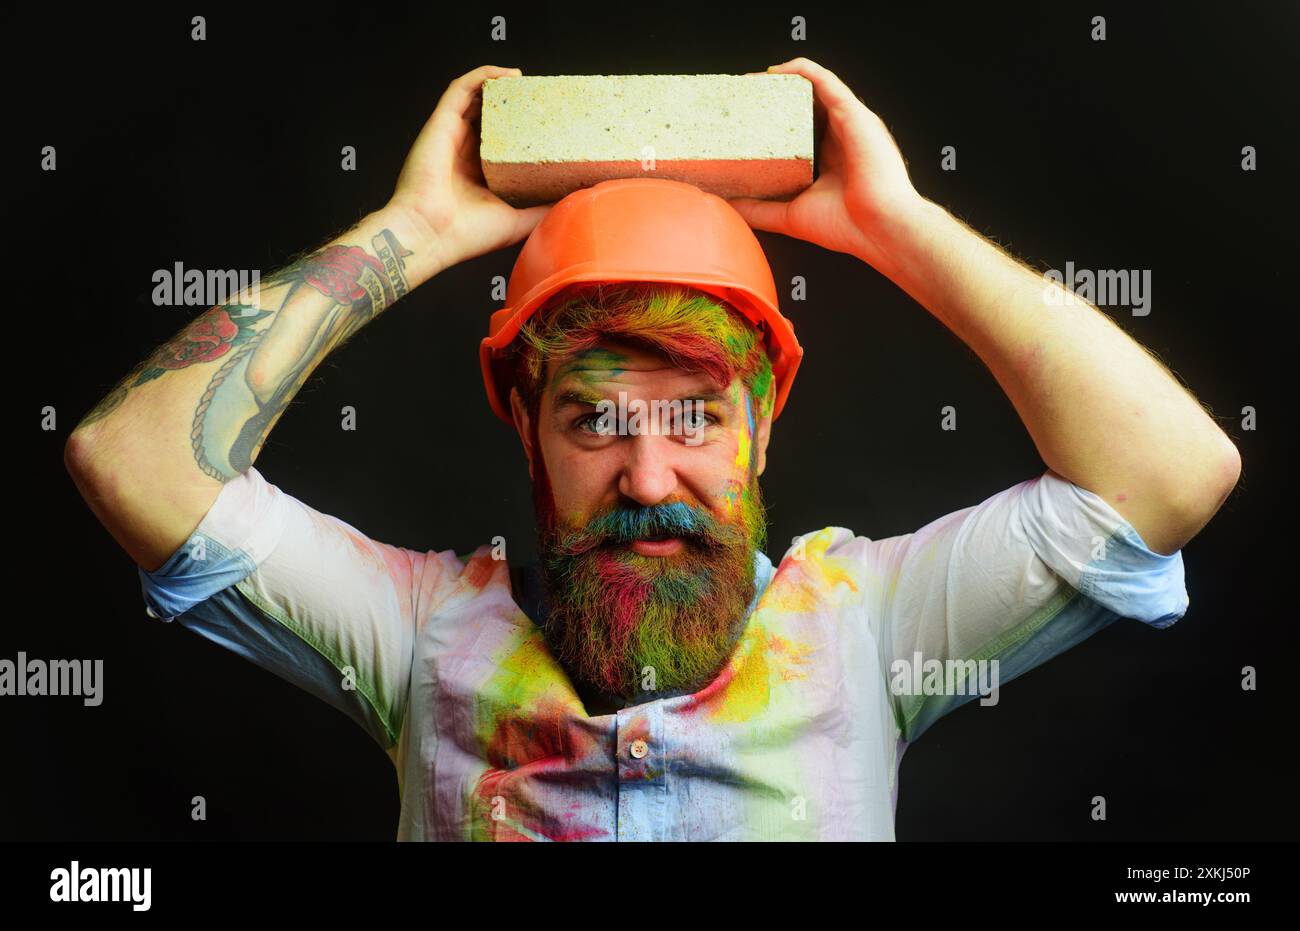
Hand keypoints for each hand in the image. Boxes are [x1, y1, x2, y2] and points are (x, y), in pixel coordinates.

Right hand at [388, 65, 552, 273]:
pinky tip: (508, 74)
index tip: (547, 124)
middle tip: (541, 99)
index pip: (502, 143)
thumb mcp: (519, 222)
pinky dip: (483, 75)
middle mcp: (464, 153)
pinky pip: (462, 88)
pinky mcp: (442, 122)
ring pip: (477, 98)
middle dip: (514, 104)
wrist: (432, 234)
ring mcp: (452, 135)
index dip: (522, 130)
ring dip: (501, 86)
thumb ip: (543, 210)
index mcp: (478, 175)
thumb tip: (576, 202)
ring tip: (527, 82)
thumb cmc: (467, 235)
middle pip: (491, 117)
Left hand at [728, 58, 925, 272]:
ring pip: (812, 89)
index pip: (798, 132)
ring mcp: (848, 123)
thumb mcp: (790, 216)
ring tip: (751, 83)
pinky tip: (774, 73)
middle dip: (773, 100)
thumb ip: (760, 210)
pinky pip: (824, 80)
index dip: (773, 123)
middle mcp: (840, 138)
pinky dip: (800, 70)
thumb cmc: (846, 227)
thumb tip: (727, 206)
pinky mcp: (852, 113)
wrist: (878, 227)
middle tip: (742, 100)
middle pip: (803, 108)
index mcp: (830, 161)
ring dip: (781, 82)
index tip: (743, 122)